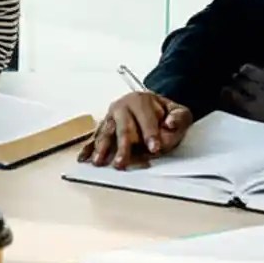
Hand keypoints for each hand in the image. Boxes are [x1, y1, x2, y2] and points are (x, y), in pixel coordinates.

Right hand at [77, 92, 192, 168]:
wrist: (152, 107)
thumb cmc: (165, 113)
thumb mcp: (179, 112)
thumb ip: (179, 118)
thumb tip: (170, 123)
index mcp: (140, 100)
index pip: (145, 119)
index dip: (150, 134)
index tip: (155, 148)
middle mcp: (122, 107)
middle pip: (122, 128)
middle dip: (122, 146)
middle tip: (122, 162)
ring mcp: (110, 117)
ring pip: (106, 133)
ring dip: (101, 149)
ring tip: (99, 162)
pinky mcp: (104, 127)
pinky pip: (95, 138)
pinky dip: (89, 148)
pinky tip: (84, 158)